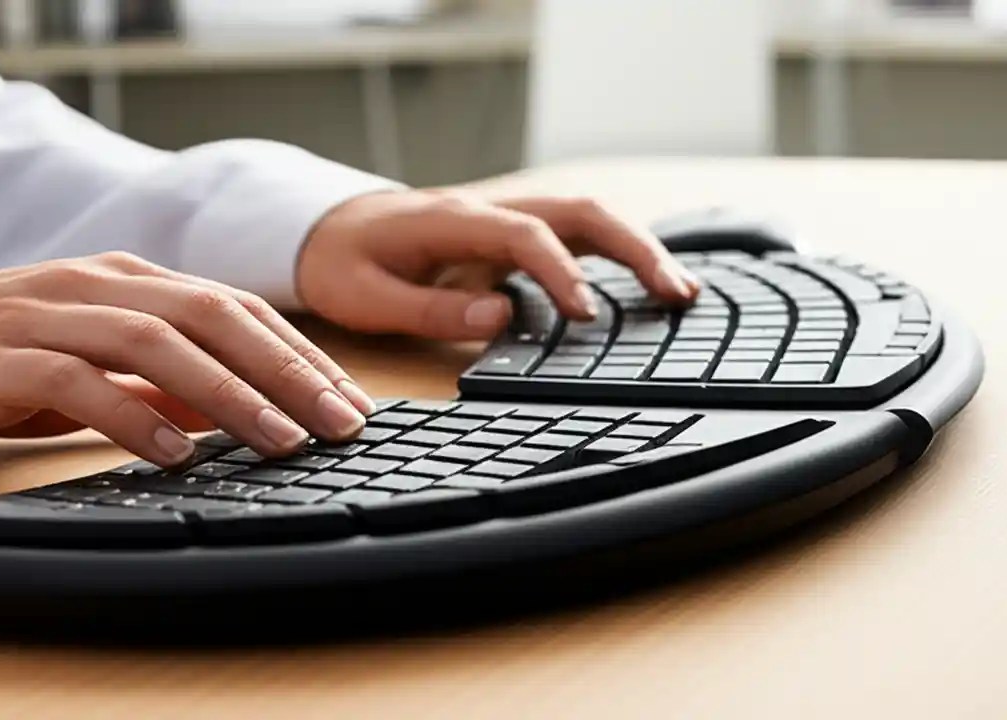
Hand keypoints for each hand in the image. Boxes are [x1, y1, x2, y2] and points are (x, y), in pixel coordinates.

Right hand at [0, 253, 375, 466]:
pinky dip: (135, 415)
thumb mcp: (93, 358)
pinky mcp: (6, 357)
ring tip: (281, 440)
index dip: (299, 352)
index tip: (348, 398)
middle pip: (214, 316)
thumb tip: (232, 408)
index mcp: (128, 278)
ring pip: (159, 344)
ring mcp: (52, 315)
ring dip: (230, 394)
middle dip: (287, 369)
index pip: (236, 307)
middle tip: (340, 421)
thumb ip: (159, 376)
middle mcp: (99, 284)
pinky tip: (177, 452)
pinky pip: (82, 383)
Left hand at [297, 190, 700, 339]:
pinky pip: (572, 238)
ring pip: (586, 220)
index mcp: (454, 220)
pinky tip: (644, 287)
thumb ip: (430, 309)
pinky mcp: (509, 237)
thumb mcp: (366, 295)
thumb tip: (501, 316)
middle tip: (673, 293)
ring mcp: (504, 219)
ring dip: (636, 250)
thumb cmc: (342, 262)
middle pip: (578, 212)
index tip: (587, 315)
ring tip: (680, 292)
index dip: (562, 272)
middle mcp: (490, 211)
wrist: (326, 228)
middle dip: (632, 249)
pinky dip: (614, 258)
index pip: (526, 235)